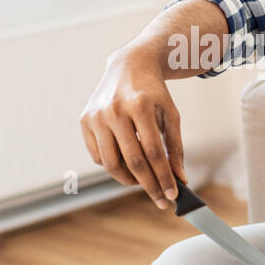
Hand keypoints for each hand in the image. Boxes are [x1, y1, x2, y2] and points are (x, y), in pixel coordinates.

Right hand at [79, 47, 186, 209]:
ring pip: (111, 163)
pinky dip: (113, 165)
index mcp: (139, 106)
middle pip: (132, 161)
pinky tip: (126, 163)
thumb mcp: (171, 114)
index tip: (172, 195)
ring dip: (129, 180)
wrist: (129, 65)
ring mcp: (96, 116)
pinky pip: (98, 156)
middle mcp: (114, 110)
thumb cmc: (153, 92)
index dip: (163, 177)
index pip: (153, 152)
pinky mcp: (84, 120)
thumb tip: (180, 179)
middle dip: (149, 185)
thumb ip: (175, 147)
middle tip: (160, 199)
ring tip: (144, 182)